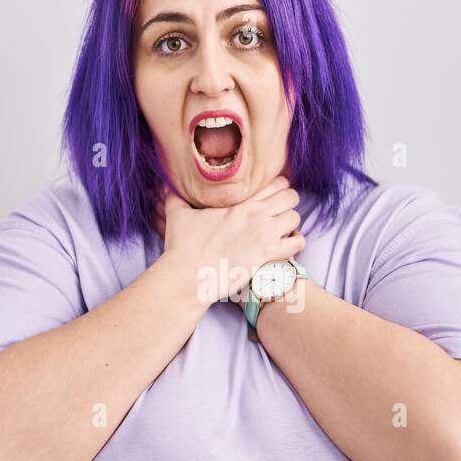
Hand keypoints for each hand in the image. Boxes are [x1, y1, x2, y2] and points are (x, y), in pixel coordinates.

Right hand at [151, 176, 305, 303]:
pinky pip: (296, 244)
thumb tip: (164, 185)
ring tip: (283, 229)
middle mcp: (257, 216)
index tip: (274, 195)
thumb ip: (174, 197)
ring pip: (296, 218)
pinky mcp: (267, 258)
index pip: (276, 184)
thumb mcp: (177, 215)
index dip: (279, 187)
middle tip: (280, 212)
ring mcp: (264, 237)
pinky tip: (286, 246)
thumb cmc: (183, 247)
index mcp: (240, 203)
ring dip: (291, 223)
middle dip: (288, 203)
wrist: (188, 275)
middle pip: (291, 198)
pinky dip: (296, 243)